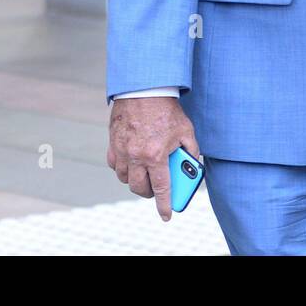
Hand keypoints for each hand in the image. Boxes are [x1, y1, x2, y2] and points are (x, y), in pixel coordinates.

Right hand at [107, 96, 199, 221]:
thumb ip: (190, 150)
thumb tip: (192, 164)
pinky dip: (123, 168)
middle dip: (149, 193)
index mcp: (156, 154)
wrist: (145, 89)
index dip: (164, 204)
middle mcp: (136, 156)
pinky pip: (115, 165)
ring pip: (125, 178)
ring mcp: (122, 150)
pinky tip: (131, 163)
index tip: (166, 215)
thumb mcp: (186, 130)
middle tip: (155, 190)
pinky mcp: (113, 143)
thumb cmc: (167, 110)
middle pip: (140, 187)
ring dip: (135, 180)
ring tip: (145, 174)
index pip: (161, 188)